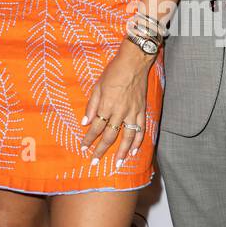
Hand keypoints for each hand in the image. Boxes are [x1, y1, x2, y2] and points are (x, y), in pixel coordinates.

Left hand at [80, 41, 151, 165]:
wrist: (134, 62)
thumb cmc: (113, 72)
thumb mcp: (97, 86)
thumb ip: (92, 105)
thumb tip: (85, 122)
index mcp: (106, 105)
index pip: (96, 127)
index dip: (89, 139)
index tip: (83, 148)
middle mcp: (119, 112)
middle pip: (109, 135)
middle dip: (101, 150)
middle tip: (94, 162)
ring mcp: (132, 112)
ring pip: (127, 137)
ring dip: (121, 152)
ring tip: (117, 164)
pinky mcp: (142, 111)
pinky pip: (141, 130)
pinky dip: (138, 142)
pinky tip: (134, 152)